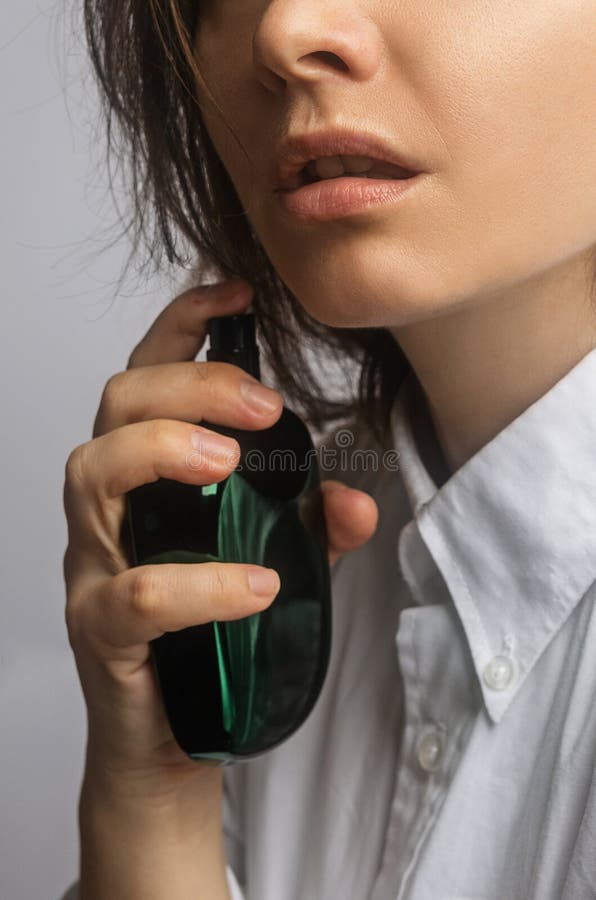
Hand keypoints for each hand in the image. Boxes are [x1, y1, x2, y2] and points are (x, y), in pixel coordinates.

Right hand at [62, 279, 377, 799]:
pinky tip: (255, 584)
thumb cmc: (208, 635)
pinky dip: (197, 583)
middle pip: (117, 404)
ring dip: (163, 450)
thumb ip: (312, 529)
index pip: (147, 377)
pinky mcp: (100, 630)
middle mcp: (110, 507)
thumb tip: (357, 502)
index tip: (234, 292)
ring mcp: (95, 564)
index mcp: (147, 476)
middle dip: (190, 384)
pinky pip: (131, 594)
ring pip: (93, 474)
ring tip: (229, 462)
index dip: (181, 325)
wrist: (167, 737)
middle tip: (263, 405)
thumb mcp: (271, 562)